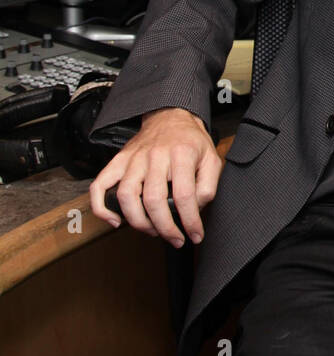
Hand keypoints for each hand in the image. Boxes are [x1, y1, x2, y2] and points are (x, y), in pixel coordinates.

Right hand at [88, 107, 221, 247]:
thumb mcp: (211, 158)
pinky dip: (101, 207)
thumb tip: (195, 209)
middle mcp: (154, 156)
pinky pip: (99, 185)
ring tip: (152, 231)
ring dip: (138, 222)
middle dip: (165, 227)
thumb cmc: (190, 141)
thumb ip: (208, 185)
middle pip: (153, 200)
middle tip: (175, 239)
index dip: (190, 221)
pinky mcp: (118, 161)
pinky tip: (115, 221)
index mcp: (181, 153)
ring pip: (126, 196)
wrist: (170, 116)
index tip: (195, 235)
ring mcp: (133, 159)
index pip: (184, 195)